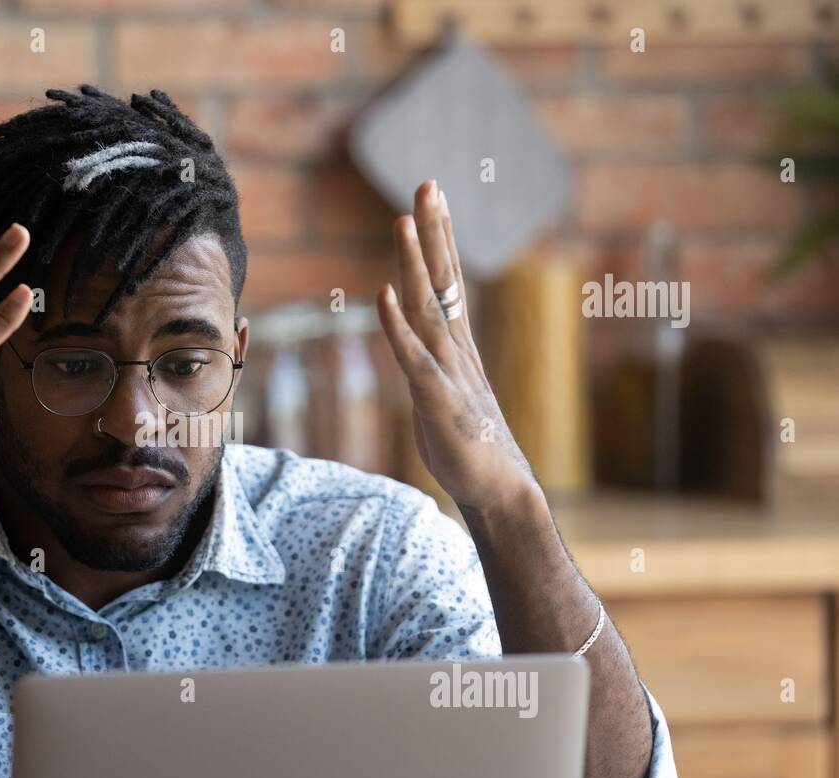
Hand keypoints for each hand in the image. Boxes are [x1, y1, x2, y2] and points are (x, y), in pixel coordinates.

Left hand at [375, 180, 537, 513]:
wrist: (497, 490)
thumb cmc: (469, 446)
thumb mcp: (443, 394)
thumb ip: (427, 363)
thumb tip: (412, 342)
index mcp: (457, 344)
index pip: (447, 279)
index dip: (438, 236)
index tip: (432, 195)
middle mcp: (456, 349)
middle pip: (443, 279)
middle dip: (433, 230)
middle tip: (427, 183)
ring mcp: (449, 372)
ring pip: (428, 308)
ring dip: (415, 264)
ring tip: (403, 221)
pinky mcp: (438, 400)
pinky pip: (414, 357)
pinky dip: (397, 326)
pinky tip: (383, 295)